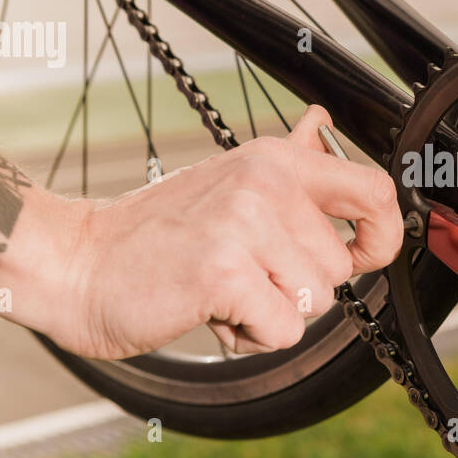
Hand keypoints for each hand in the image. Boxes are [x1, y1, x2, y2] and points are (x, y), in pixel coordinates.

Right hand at [57, 106, 402, 359]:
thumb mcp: (228, 182)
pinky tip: (210, 311)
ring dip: (269, 314)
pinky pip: (281, 330)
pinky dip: (248, 336)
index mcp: (275, 162)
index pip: (374, 190)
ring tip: (221, 290)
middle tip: (241, 275)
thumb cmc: (154, 235)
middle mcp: (266, 185)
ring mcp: (244, 226)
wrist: (76, 264)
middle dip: (295, 289)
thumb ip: (287, 162)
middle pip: (338, 269)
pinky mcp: (223, 272)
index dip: (381, 236)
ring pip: (312, 304)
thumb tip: (322, 122)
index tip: (360, 256)